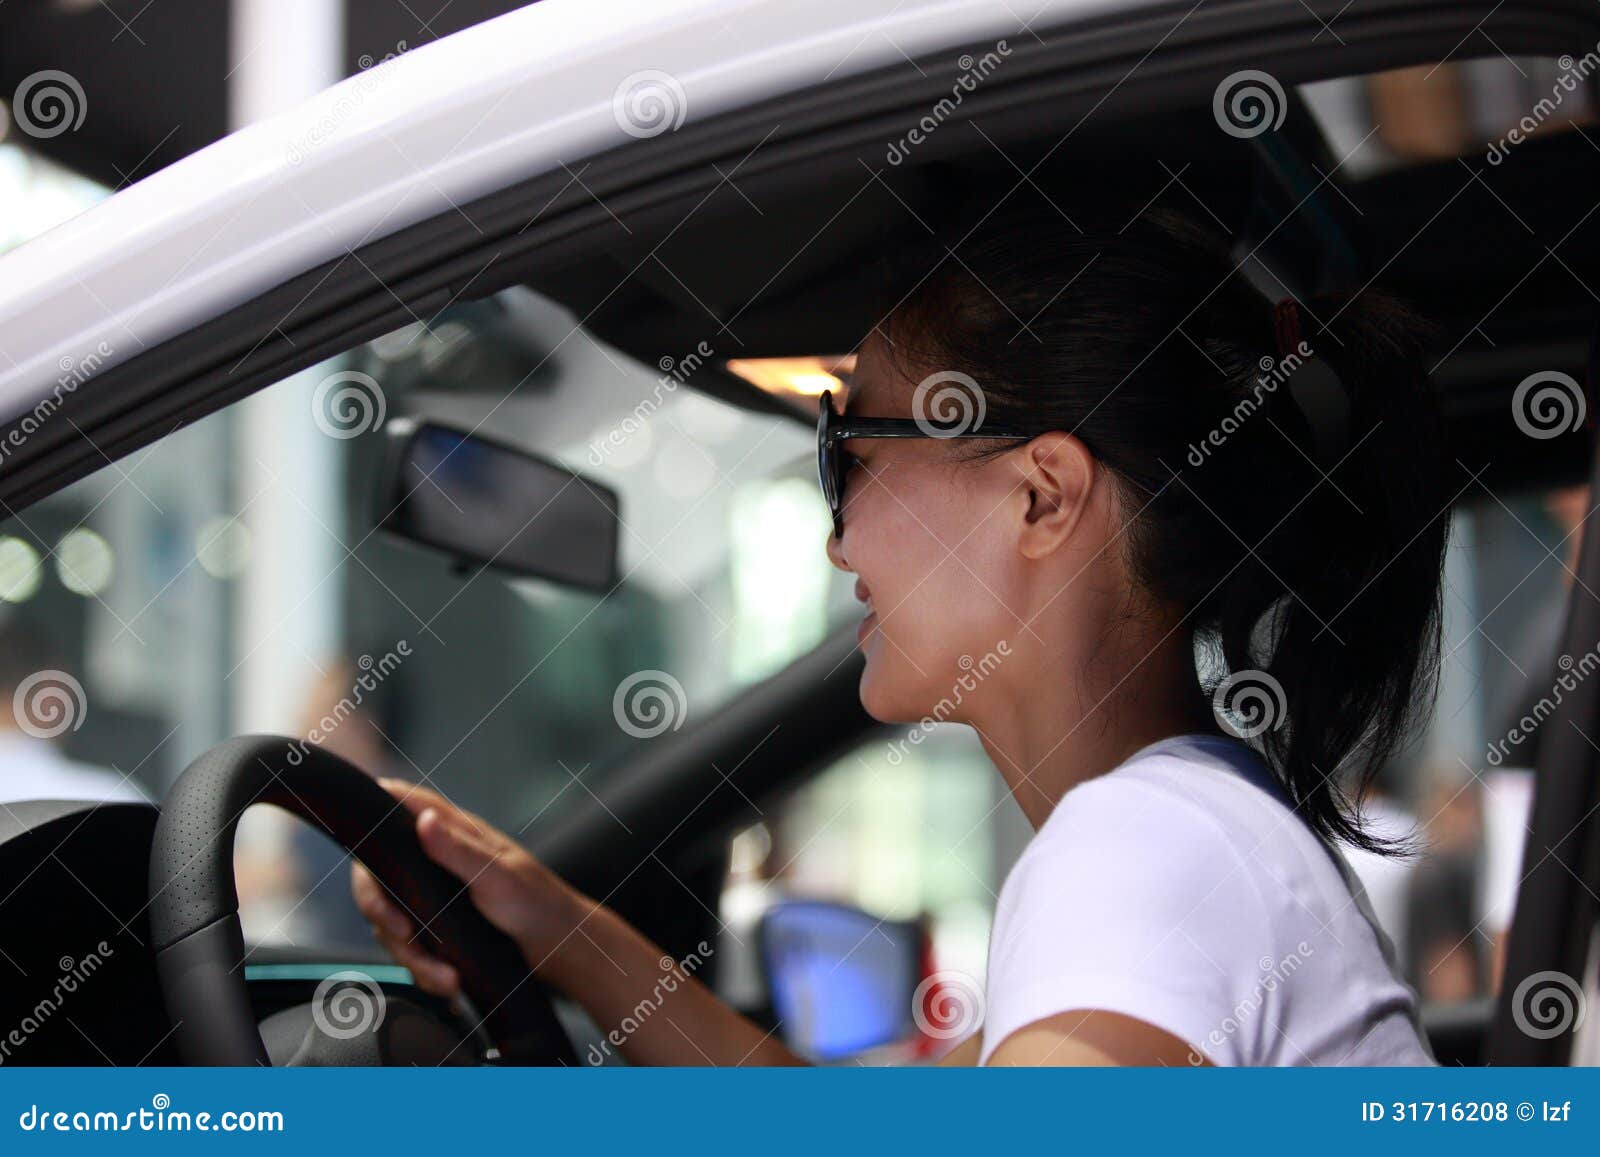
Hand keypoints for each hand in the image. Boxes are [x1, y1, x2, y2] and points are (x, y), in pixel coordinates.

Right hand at [350, 777, 589, 997]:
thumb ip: (459, 850)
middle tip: (401, 932)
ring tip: (445, 978)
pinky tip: (447, 984)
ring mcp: (433, 896)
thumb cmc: (537, 900)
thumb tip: (423, 820)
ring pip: (391, 921)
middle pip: (378, 875)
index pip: (398, 804)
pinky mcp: (437, 928)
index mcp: (452, 831)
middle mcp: (435, 859)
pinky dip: (424, 971)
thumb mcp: (498, 875)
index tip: (362, 843)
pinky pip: (411, 949)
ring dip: (410, 955)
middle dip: (380, 910)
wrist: (561, 948)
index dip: (370, 815)